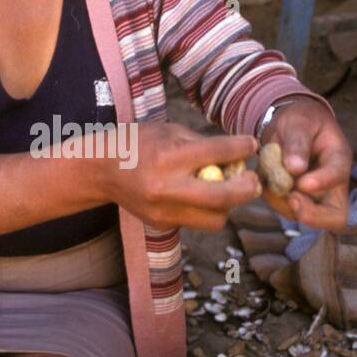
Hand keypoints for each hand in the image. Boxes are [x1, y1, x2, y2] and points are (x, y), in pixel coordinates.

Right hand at [104, 121, 261, 230]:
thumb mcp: (169, 132)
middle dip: (248, 189)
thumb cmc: (139, 144)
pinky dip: (206, 209)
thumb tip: (239, 154)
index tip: (252, 146)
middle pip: (224, 197)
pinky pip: (197, 221)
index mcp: (169, 157)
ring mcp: (164, 211)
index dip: (242, 148)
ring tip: (227, 189)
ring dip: (228, 205)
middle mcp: (167, 188)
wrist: (102, 172)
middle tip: (255, 181)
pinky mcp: (162, 224)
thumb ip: (203, 144)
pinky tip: (201, 196)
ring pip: (215, 219)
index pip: (217, 153)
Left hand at [261, 101, 351, 230]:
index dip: (322, 183)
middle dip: (312, 215)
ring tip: (268, 179)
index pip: (338, 176)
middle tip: (291, 200)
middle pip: (336, 216)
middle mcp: (331, 183)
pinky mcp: (297, 201)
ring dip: (283, 204)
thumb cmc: (300, 120)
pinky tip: (264, 180)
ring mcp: (315, 196)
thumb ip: (298, 141)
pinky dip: (271, 199)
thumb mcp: (299, 121)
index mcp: (338, 158)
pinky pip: (284, 209)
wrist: (289, 127)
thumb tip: (295, 168)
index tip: (301, 183)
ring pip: (306, 216)